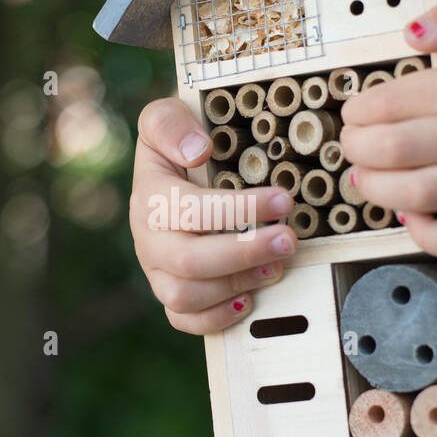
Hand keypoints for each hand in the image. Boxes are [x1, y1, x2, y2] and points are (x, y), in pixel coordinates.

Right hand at [130, 98, 298, 333]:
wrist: (169, 171)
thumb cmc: (177, 145)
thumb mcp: (166, 117)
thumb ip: (169, 123)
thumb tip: (196, 152)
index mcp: (149, 197)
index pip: (192, 210)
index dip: (241, 209)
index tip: (283, 201)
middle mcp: (148, 239)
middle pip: (189, 261)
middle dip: (245, 253)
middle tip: (288, 240)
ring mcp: (157, 270)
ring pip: (186, 295)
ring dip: (236, 284)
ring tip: (277, 266)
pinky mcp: (169, 293)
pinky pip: (184, 319)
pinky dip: (216, 316)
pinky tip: (248, 299)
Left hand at [339, 0, 436, 256]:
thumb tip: (411, 33)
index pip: (391, 103)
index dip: (358, 111)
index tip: (354, 113)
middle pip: (393, 150)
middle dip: (356, 148)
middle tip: (352, 144)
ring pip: (416, 195)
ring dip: (375, 189)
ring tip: (364, 176)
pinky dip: (425, 235)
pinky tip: (409, 215)